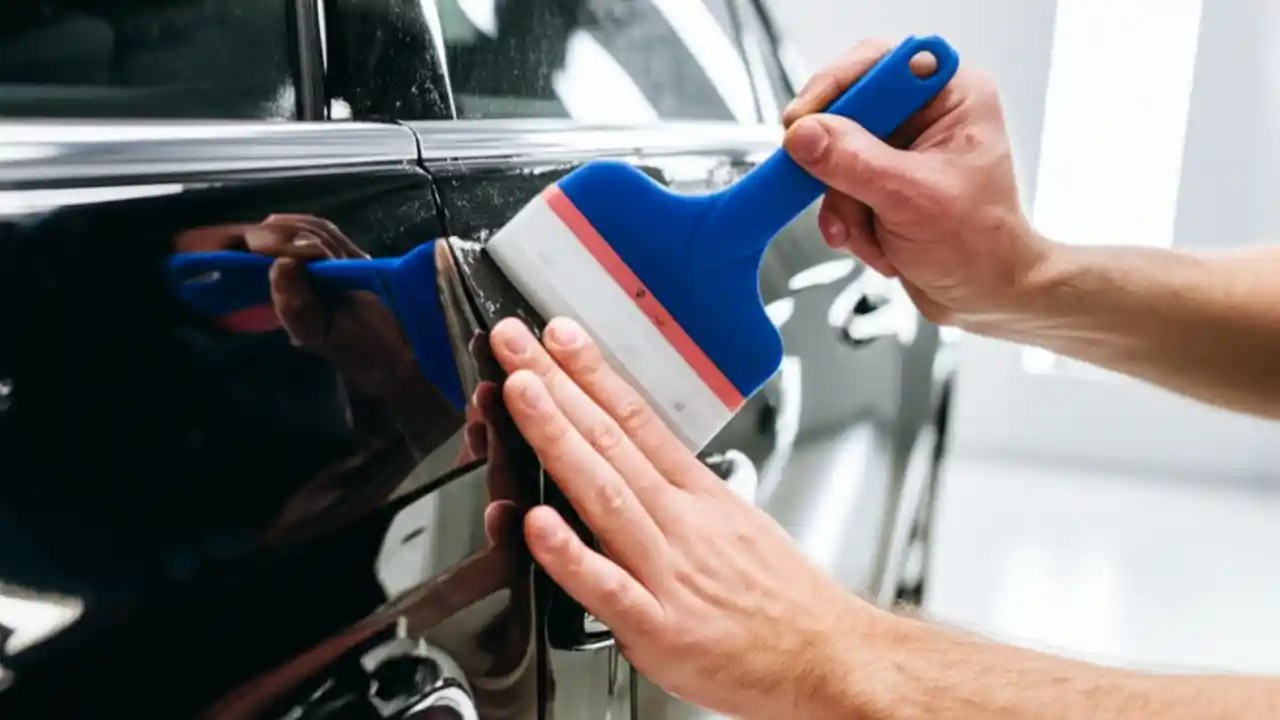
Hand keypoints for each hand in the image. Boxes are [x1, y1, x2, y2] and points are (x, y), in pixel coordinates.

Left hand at [489, 317, 879, 718]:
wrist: (828, 660)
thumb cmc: (784, 601)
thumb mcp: (738, 524)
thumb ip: (681, 495)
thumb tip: (638, 463)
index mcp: (699, 497)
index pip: (638, 419)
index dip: (594, 373)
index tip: (559, 335)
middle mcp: (681, 524)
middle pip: (611, 441)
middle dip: (557, 385)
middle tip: (515, 343)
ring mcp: (668, 573)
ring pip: (604, 495)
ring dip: (558, 439)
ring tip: (521, 394)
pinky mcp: (660, 630)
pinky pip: (607, 588)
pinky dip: (570, 555)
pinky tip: (535, 524)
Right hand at [782, 38, 1047, 324]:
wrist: (984, 296)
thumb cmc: (982, 246)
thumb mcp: (912, 199)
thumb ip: (854, 163)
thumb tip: (806, 135)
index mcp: (951, 96)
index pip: (880, 63)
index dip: (837, 87)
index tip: (803, 120)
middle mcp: (925, 115)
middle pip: (848, 113)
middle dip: (837, 166)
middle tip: (834, 188)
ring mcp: (900, 150)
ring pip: (835, 157)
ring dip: (843, 204)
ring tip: (867, 232)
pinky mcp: (880, 181)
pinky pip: (836, 188)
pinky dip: (846, 221)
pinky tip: (872, 241)